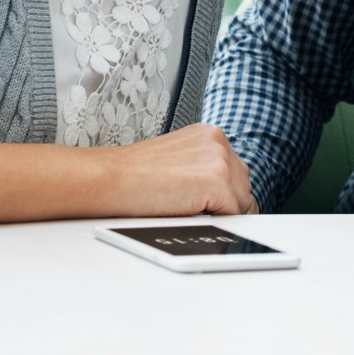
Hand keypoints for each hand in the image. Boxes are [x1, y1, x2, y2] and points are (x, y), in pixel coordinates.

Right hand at [107, 123, 255, 215]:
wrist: (110, 179)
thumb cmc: (133, 175)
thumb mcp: (178, 160)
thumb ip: (203, 167)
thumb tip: (223, 192)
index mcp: (209, 134)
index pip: (236, 171)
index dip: (222, 192)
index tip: (202, 200)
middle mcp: (218, 141)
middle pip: (243, 185)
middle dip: (225, 202)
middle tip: (190, 207)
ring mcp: (219, 159)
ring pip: (241, 201)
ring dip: (219, 211)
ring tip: (184, 206)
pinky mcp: (217, 181)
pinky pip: (232, 214)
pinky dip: (214, 220)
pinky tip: (186, 210)